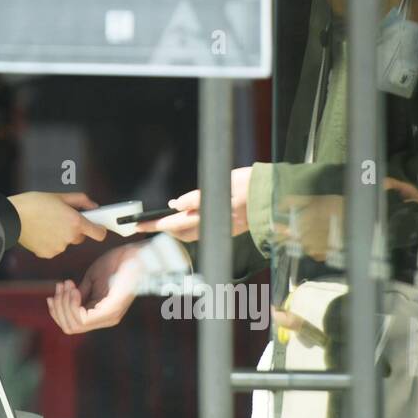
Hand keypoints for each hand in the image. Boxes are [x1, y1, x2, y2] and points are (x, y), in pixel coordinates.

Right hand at [8, 192, 106, 258]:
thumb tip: (93, 206)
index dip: (99, 229)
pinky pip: (54, 248)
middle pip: (80, 237)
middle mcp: (69, 237)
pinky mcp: (48, 254)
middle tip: (60, 219)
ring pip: (66, 243)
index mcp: (75, 222)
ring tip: (46, 224)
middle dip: (74, 230)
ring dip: (60, 236)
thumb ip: (81, 201)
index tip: (97, 226)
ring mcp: (59, 247)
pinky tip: (40, 232)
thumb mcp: (59, 196)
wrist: (12, 217)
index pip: (99, 233)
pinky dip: (49, 242)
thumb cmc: (33, 204)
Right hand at [46, 243, 144, 333]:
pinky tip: (73, 289)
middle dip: (58, 307)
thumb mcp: (90, 281)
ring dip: (63, 304)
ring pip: (75, 325)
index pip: (71, 325)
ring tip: (67, 285)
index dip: (57, 310)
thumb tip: (59, 304)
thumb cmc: (114, 264)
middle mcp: (105, 320)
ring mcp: (109, 317)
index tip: (56, 289)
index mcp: (101, 314)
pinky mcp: (111, 311)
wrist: (132, 254)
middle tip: (61, 286)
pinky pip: (83, 319)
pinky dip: (72, 305)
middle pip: (70, 328)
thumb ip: (78, 295)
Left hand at [137, 166, 252, 242]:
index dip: (154, 224)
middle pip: (179, 232)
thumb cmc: (252, 184)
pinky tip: (187, 219)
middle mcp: (215, 226)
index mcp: (210, 215)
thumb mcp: (223, 184)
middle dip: (161, 229)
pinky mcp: (231, 229)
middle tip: (144, 225)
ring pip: (191, 234)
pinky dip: (190, 227)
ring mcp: (223, 230)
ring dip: (175, 230)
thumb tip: (175, 204)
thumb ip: (197, 197)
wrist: (280, 195)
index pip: (174, 222)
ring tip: (161, 223)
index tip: (138, 225)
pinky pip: (203, 231)